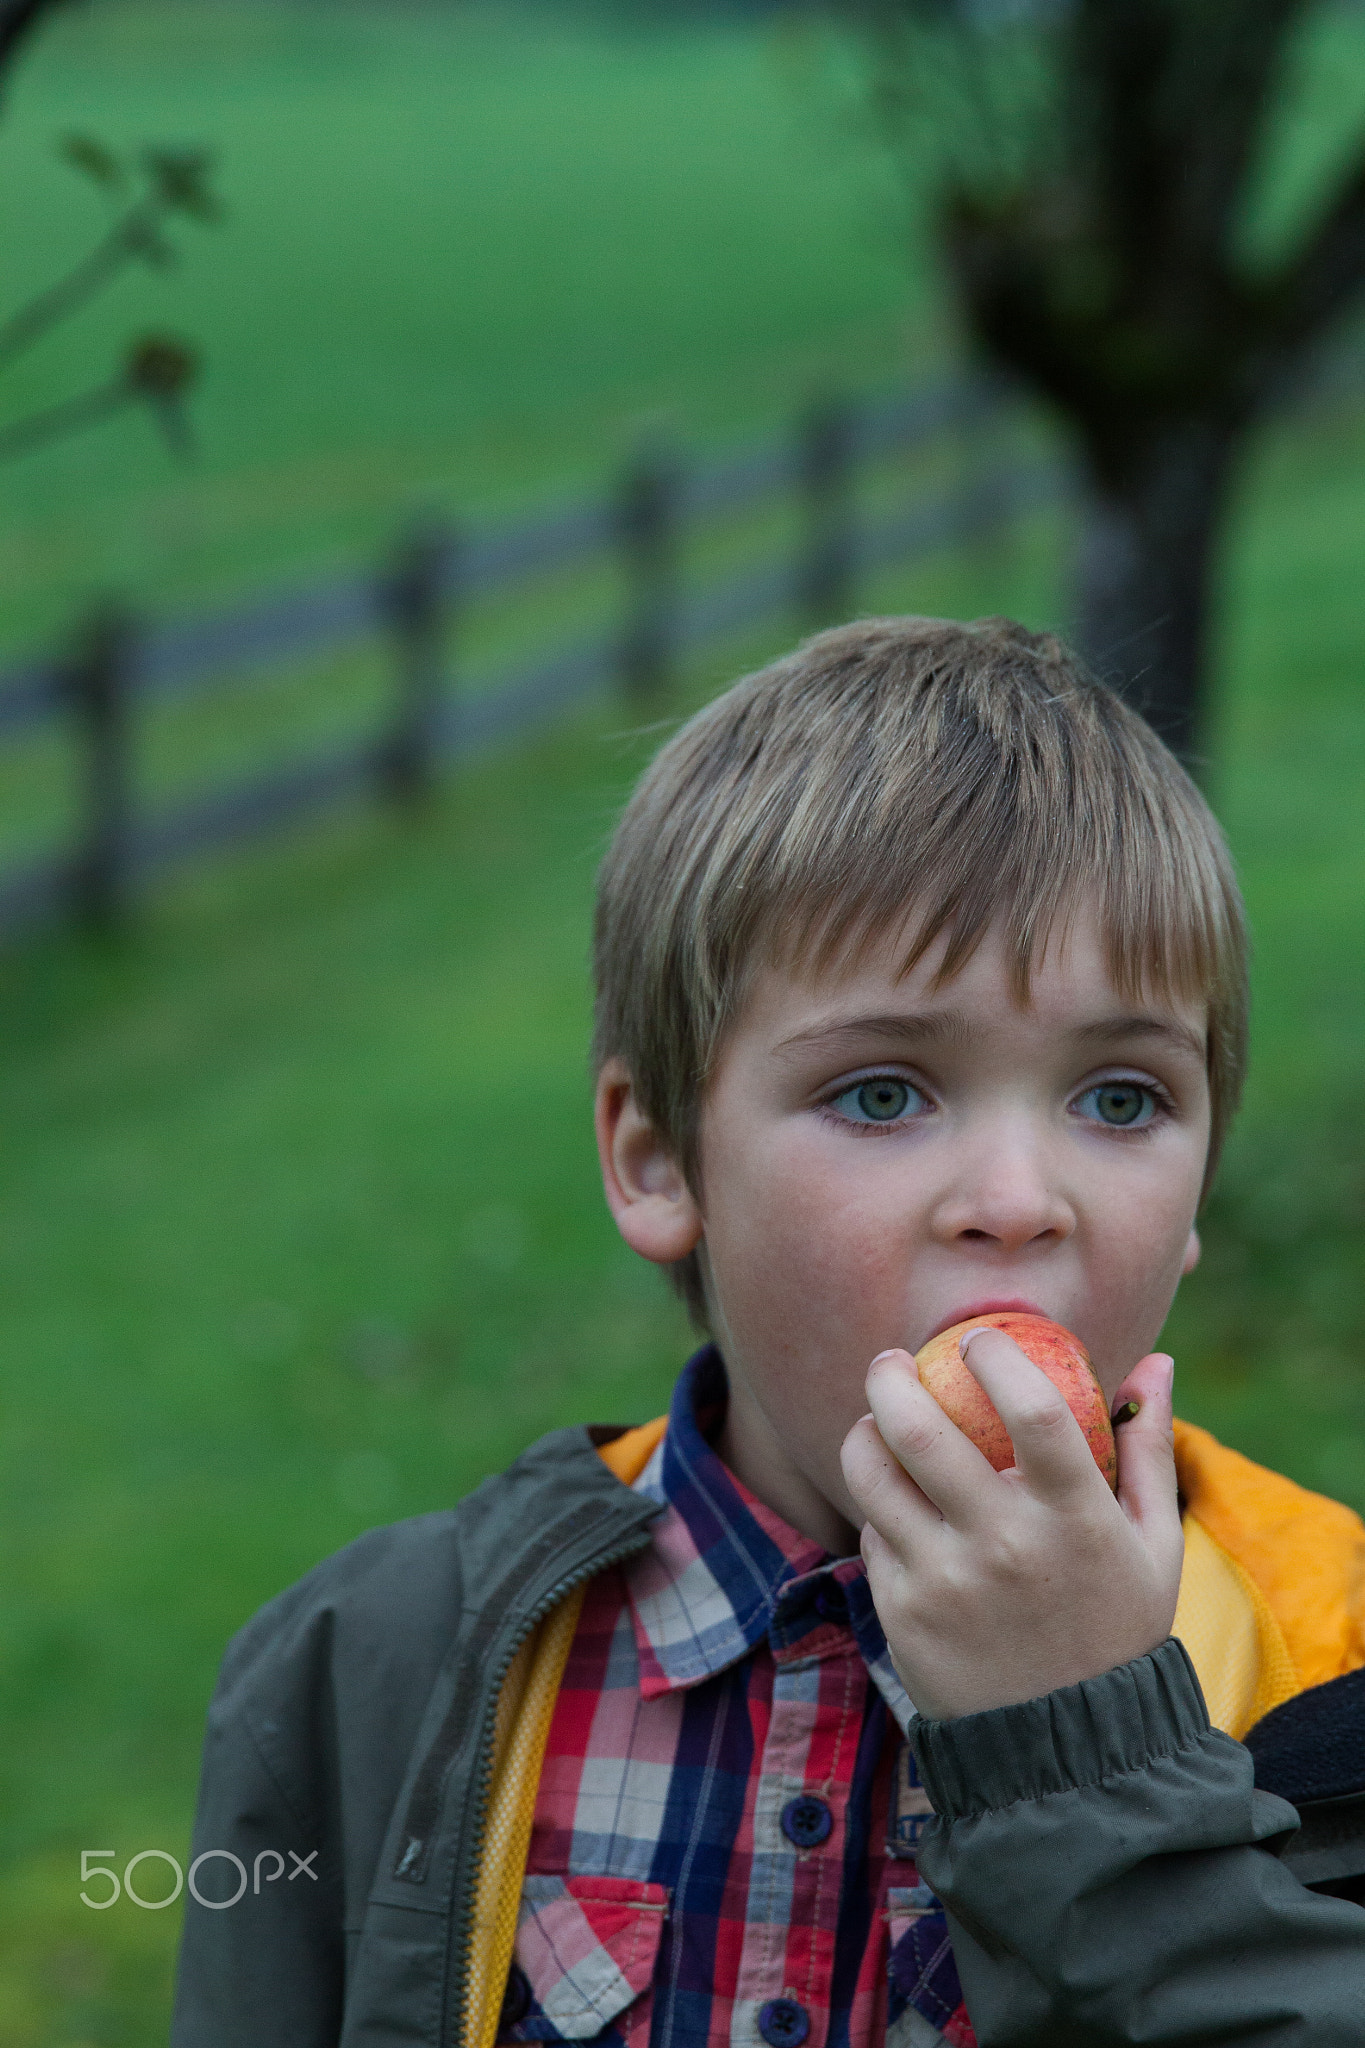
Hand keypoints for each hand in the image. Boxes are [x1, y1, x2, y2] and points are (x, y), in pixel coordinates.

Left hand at [840, 1331, 1183, 1719]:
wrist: (1069, 1753)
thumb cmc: (1116, 1628)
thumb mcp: (1154, 1544)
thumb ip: (1150, 1447)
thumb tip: (1155, 1360)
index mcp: (1077, 1519)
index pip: (1032, 1408)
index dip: (995, 1357)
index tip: (977, 1339)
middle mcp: (1007, 1545)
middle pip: (923, 1429)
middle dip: (892, 1376)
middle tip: (892, 1360)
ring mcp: (948, 1581)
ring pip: (873, 1475)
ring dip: (865, 1431)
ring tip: (875, 1420)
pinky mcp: (904, 1613)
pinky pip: (873, 1533)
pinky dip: (878, 1507)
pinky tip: (896, 1503)